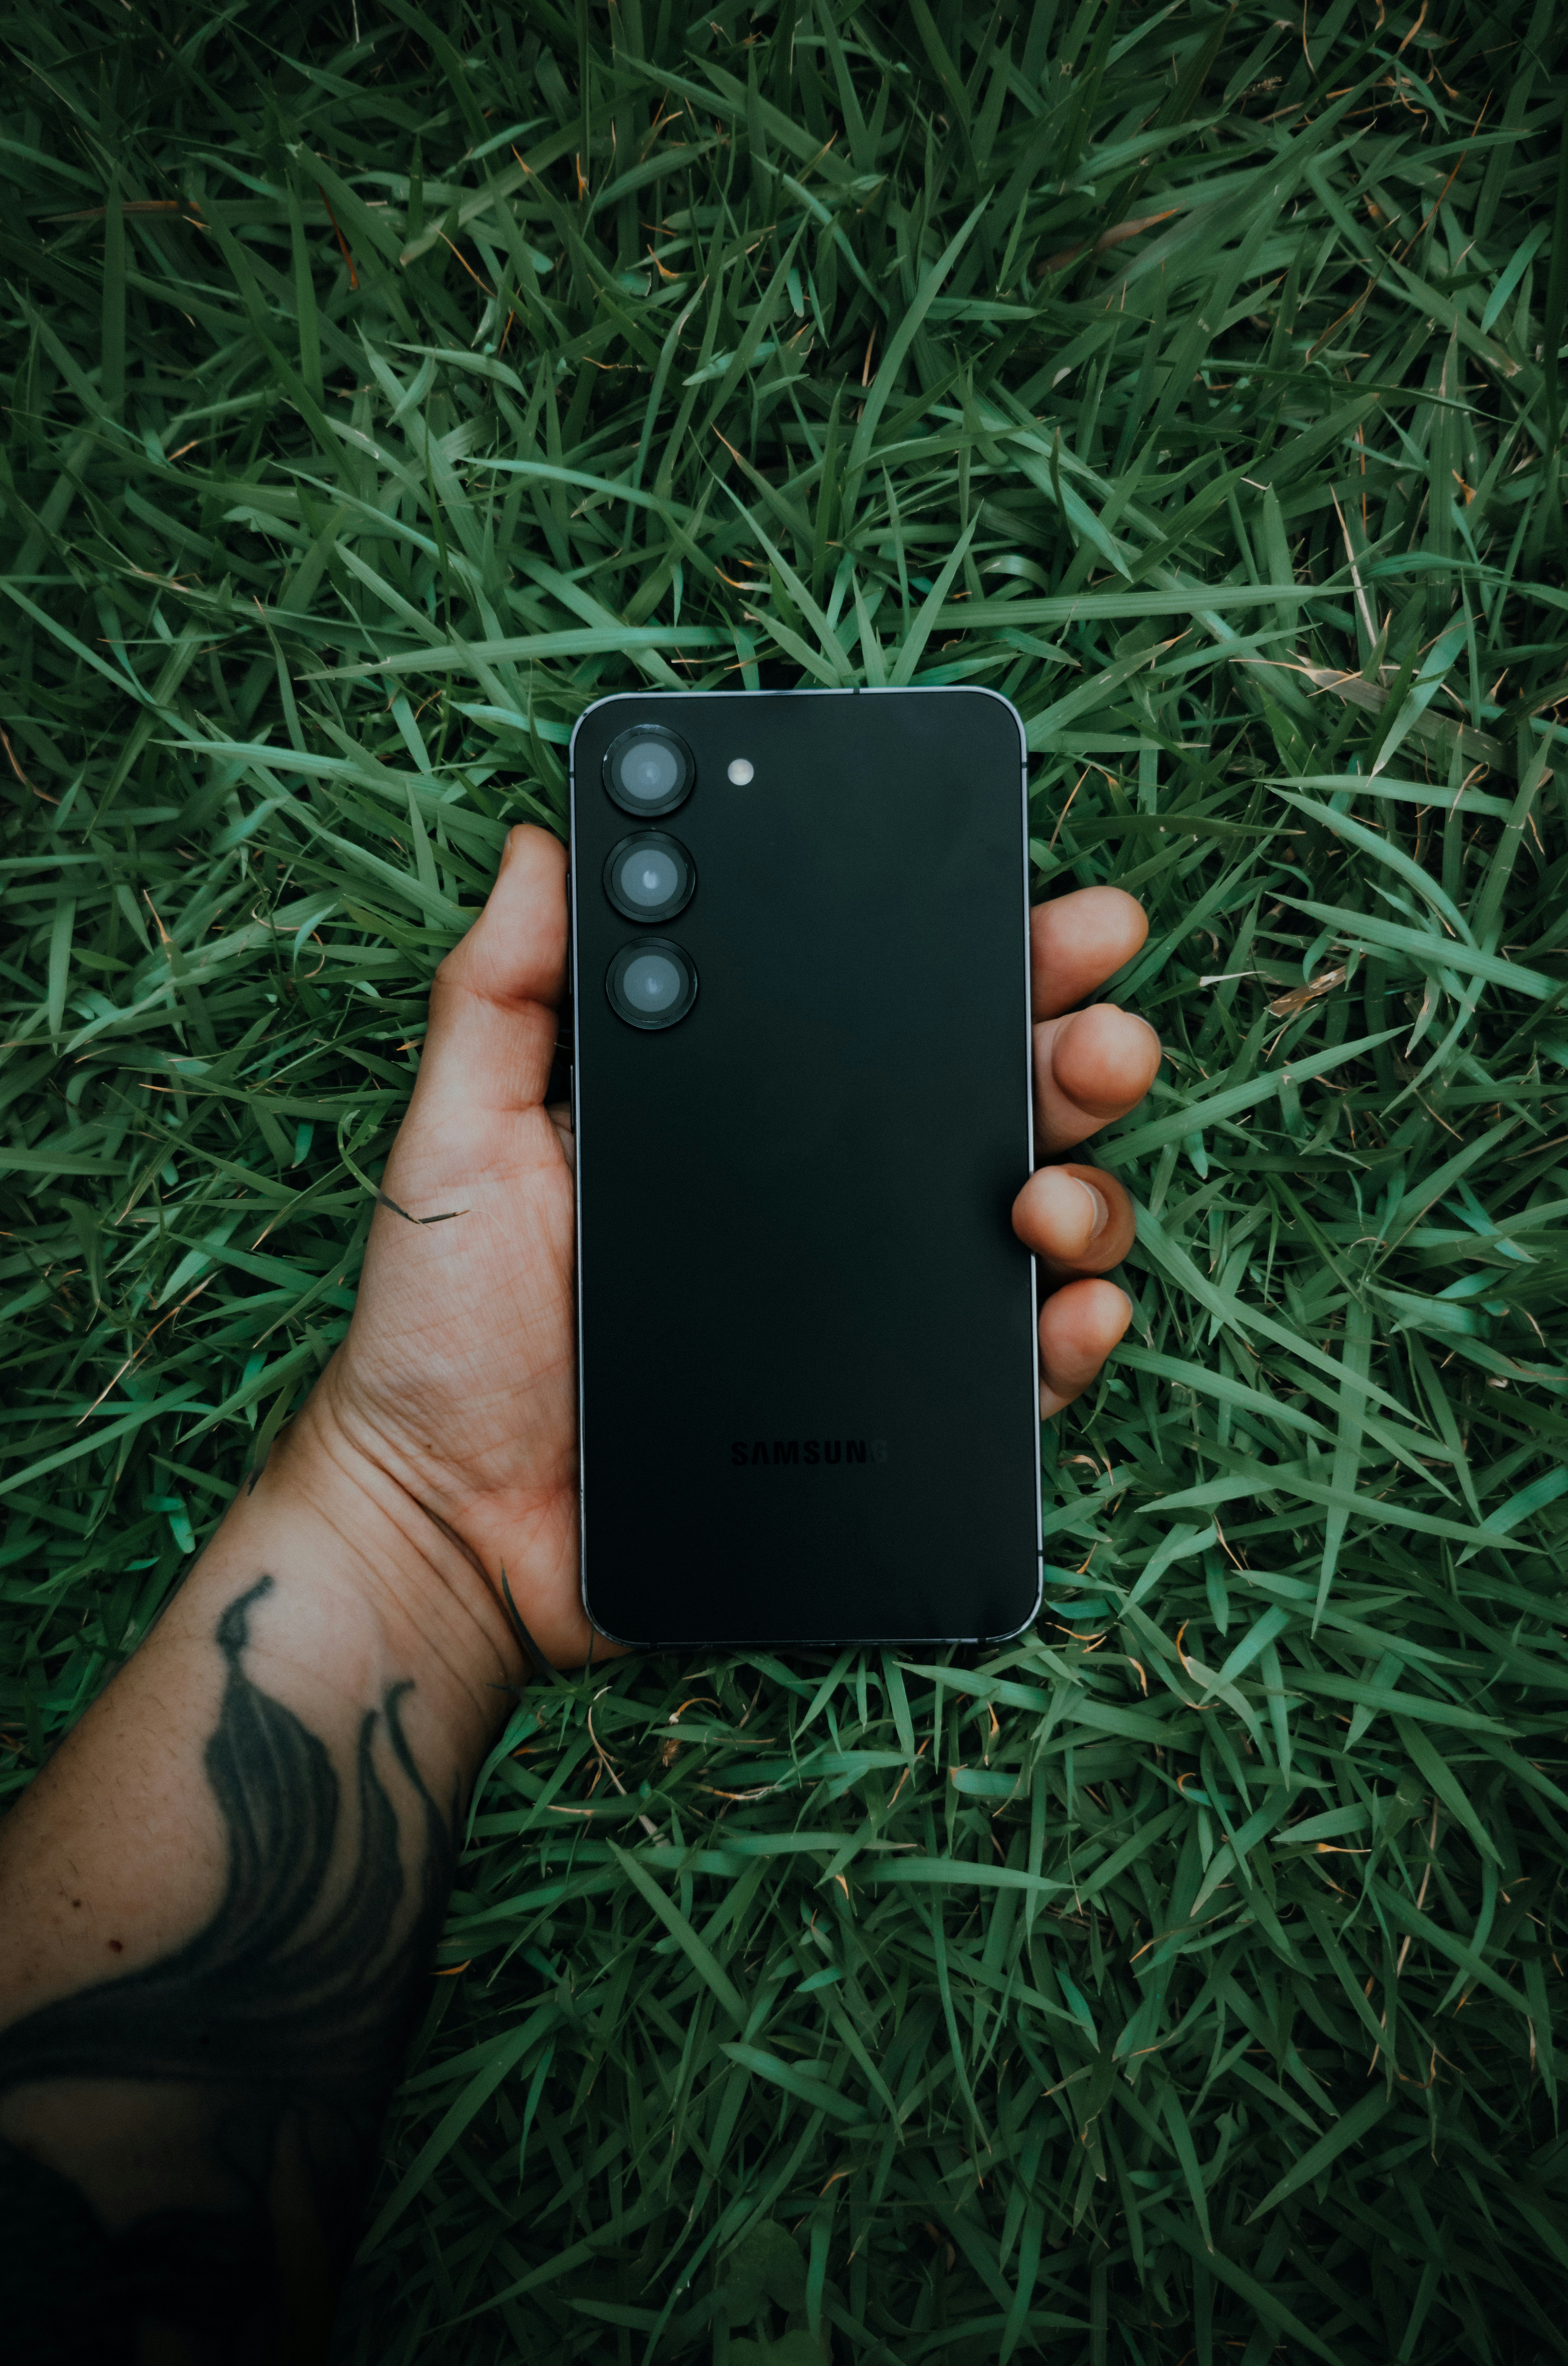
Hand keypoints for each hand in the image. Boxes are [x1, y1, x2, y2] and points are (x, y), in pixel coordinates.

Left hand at [311, 827, 1158, 1673]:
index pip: (887, 1006)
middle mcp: (830, 1197)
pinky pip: (1011, 1373)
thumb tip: (544, 841)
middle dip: (1077, 1051)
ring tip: (1047, 1195)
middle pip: (991, 1100)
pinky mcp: (888, 1416)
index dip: (983, 946)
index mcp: (748, 1112)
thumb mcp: (457, 1137)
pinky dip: (1067, 1340)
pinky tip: (1070, 1313)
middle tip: (1103, 1033)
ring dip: (1085, 1191)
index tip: (1058, 909)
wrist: (448, 1524)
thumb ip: (498, 993)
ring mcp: (872, 1305)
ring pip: (1030, 1224)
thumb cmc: (442, 1331)